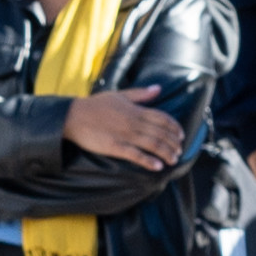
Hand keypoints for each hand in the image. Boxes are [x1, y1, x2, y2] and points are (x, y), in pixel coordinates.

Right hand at [66, 87, 183, 171]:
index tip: (181, 135)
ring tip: (174, 160)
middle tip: (180, 151)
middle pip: (161, 133)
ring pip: (152, 144)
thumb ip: (140, 94)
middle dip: (174, 143)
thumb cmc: (95, 105)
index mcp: (136, 110)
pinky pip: (136, 155)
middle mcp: (134, 122)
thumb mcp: (119, 95)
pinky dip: (148, 161)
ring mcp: (125, 135)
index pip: (162, 118)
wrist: (74, 116)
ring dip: (166, 153)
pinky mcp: (115, 147)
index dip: (174, 127)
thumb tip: (158, 89)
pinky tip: (157, 166)